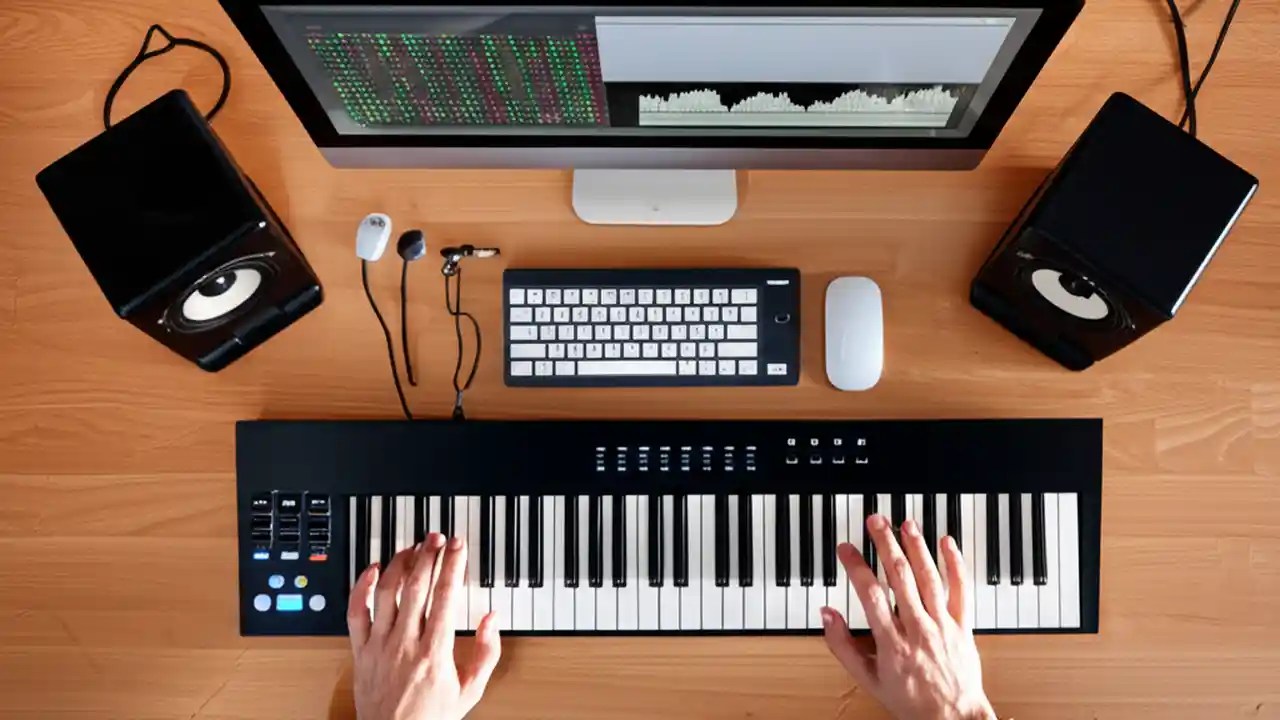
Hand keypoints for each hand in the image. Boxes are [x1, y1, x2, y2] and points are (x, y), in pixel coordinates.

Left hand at [348, 534, 500, 719]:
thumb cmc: (431, 719)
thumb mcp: (471, 690)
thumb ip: (487, 653)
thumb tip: (492, 619)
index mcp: (435, 652)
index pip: (445, 595)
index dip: (452, 564)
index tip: (457, 545)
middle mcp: (405, 643)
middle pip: (416, 586)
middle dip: (428, 555)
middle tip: (436, 537)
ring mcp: (379, 645)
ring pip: (387, 592)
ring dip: (400, 564)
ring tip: (412, 547)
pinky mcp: (360, 651)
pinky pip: (355, 612)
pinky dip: (362, 586)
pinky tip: (374, 570)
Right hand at [821, 514, 994, 719]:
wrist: (953, 718)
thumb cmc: (910, 701)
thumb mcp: (867, 679)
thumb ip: (842, 646)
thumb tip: (826, 614)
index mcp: (892, 644)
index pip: (870, 595)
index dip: (856, 567)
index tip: (845, 548)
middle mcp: (919, 629)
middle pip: (901, 578)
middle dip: (886, 545)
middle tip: (875, 521)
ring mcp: (943, 625)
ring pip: (930, 578)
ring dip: (917, 547)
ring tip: (906, 524)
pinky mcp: (963, 625)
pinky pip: (961, 590)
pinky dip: (955, 564)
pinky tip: (947, 543)